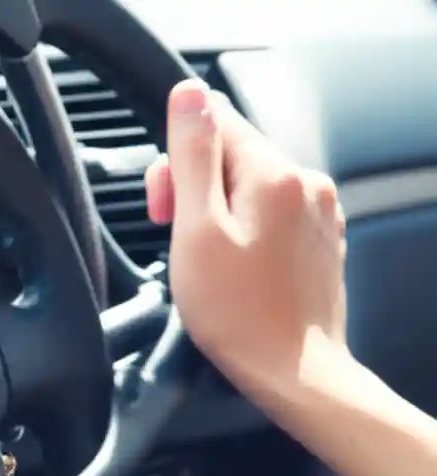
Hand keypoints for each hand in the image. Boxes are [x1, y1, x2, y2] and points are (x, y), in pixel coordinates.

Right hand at [145, 79, 350, 400]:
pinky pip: (270, 213)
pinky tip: (231, 267)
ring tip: (205, 258)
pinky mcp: (319, 239)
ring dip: (217, 210)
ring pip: (249, 185)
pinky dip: (243, 230)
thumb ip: (191, 156)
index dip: (176, 159)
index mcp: (274, 174)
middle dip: (195, 186)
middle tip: (176, 235)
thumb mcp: (195, 230)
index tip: (165, 205)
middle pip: (232, 153)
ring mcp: (318, 211)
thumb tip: (188, 94)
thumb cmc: (238, 313)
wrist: (293, 373)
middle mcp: (306, 183)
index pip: (215, 121)